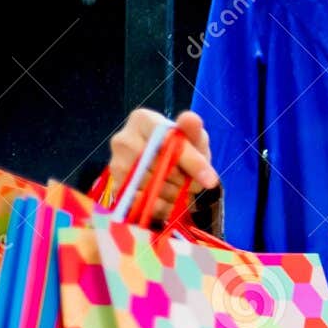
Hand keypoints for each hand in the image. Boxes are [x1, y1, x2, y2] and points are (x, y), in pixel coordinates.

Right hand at [106, 109, 218, 223]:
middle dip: (184, 180)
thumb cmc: (182, 149)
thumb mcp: (193, 139)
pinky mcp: (117, 188)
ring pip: (154, 188)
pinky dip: (163, 207)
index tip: (211, 180)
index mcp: (143, 120)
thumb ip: (194, 131)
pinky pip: (145, 204)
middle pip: (160, 167)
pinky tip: (170, 201)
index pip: (166, 139)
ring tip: (181, 189)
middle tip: (192, 182)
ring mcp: (117, 165)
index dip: (190, 161)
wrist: (166, 168)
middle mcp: (123, 140)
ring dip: (175, 194)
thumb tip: (192, 120)